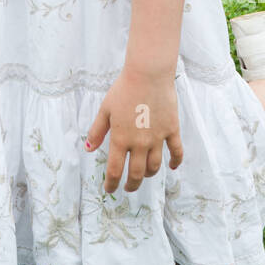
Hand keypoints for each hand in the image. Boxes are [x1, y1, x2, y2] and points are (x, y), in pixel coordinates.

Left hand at [86, 69, 182, 194]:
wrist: (148, 74)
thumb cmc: (124, 89)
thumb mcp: (105, 109)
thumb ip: (97, 131)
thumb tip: (88, 149)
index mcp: (120, 138)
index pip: (115, 170)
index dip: (111, 183)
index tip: (110, 190)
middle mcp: (139, 143)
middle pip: (136, 174)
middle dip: (131, 185)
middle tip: (127, 187)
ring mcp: (157, 138)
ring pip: (154, 166)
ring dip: (148, 175)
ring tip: (144, 176)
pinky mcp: (171, 130)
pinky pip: (176, 151)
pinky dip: (175, 162)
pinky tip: (171, 167)